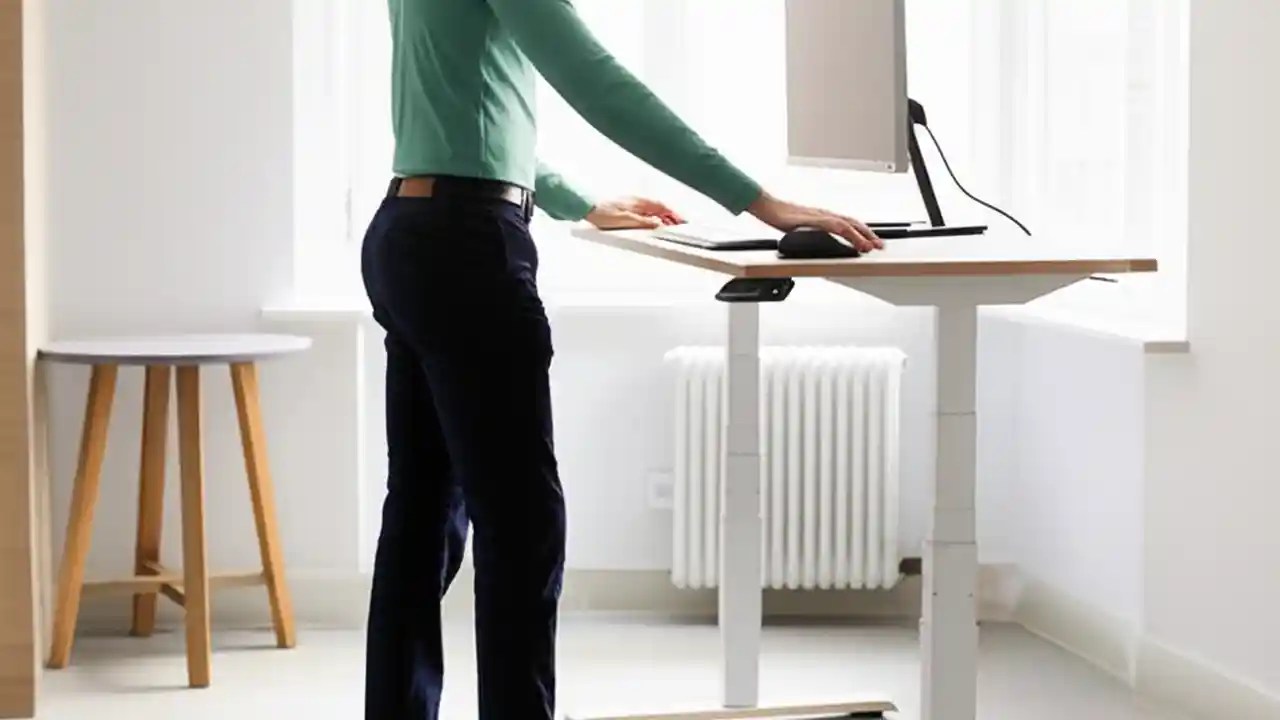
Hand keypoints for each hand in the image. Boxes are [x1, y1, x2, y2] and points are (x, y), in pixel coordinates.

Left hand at [585, 197, 685, 229]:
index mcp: (641, 202)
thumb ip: (644, 222)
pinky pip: (645, 213)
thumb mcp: (625, 220)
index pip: (664, 207)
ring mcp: (632, 204)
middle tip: (681, 226)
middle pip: (661, 208)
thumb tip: (659, 224)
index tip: (684, 221)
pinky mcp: (626, 208)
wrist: (586, 206)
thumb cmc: (603, 213)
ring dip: (663, 218)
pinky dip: (653, 218)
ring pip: (653, 210)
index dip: (675, 214)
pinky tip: (652, 224)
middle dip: (672, 216)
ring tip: (670, 227)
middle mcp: (638, 201)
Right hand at [747, 191, 882, 251]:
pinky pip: (835, 226)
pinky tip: (852, 239)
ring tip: (870, 246)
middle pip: (853, 223)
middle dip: (869, 235)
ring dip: (861, 235)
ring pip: (847, 224)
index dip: (864, 233)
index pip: (850, 224)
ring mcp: (821, 216)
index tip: (874, 243)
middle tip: (880, 246)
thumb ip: (815, 233)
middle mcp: (826, 215)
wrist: (770, 207)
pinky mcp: (814, 219)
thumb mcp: (802, 228)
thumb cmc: (783, 217)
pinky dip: (846, 233)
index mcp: (825, 217)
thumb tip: (825, 242)